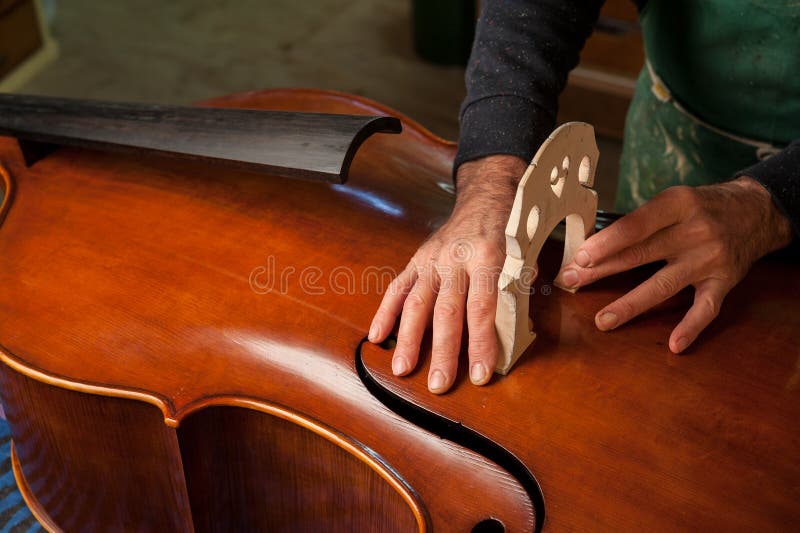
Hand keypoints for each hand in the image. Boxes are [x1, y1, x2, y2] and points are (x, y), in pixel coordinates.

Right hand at [368, 155, 527, 392]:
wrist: (486, 197)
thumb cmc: (510, 232)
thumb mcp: (526, 257)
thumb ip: (519, 292)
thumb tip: (515, 334)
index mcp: (488, 257)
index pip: (482, 307)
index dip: (480, 343)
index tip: (479, 374)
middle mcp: (455, 259)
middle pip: (446, 311)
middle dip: (441, 351)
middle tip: (438, 384)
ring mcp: (432, 259)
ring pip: (417, 302)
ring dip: (408, 338)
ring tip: (402, 369)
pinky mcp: (417, 260)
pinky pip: (397, 288)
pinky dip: (385, 313)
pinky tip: (377, 337)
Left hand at [556, 177, 792, 352]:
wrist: (756, 211)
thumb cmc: (700, 207)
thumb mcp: (673, 200)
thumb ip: (639, 222)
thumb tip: (592, 248)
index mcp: (678, 204)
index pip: (636, 225)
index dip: (607, 242)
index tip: (581, 257)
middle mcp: (695, 231)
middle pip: (641, 255)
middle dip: (602, 270)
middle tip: (571, 281)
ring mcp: (710, 259)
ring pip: (664, 285)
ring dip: (630, 305)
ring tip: (603, 321)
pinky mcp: (724, 282)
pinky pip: (707, 309)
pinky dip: (691, 327)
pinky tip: (674, 345)